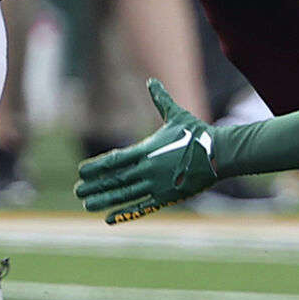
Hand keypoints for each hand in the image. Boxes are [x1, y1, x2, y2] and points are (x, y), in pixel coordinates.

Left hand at [75, 79, 220, 222]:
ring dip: (104, 201)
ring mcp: (157, 185)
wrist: (221, 154)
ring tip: (87, 205)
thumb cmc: (198, 134)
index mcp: (147, 149)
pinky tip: (109, 218)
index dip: (96, 167)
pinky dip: (124, 214)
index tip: (81, 171)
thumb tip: (152, 81)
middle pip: (115, 179)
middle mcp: (148, 169)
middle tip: (77, 190)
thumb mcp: (177, 115)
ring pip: (124, 195)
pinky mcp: (166, 198)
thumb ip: (161, 100)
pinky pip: (140, 207)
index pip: (115, 160)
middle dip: (95, 185)